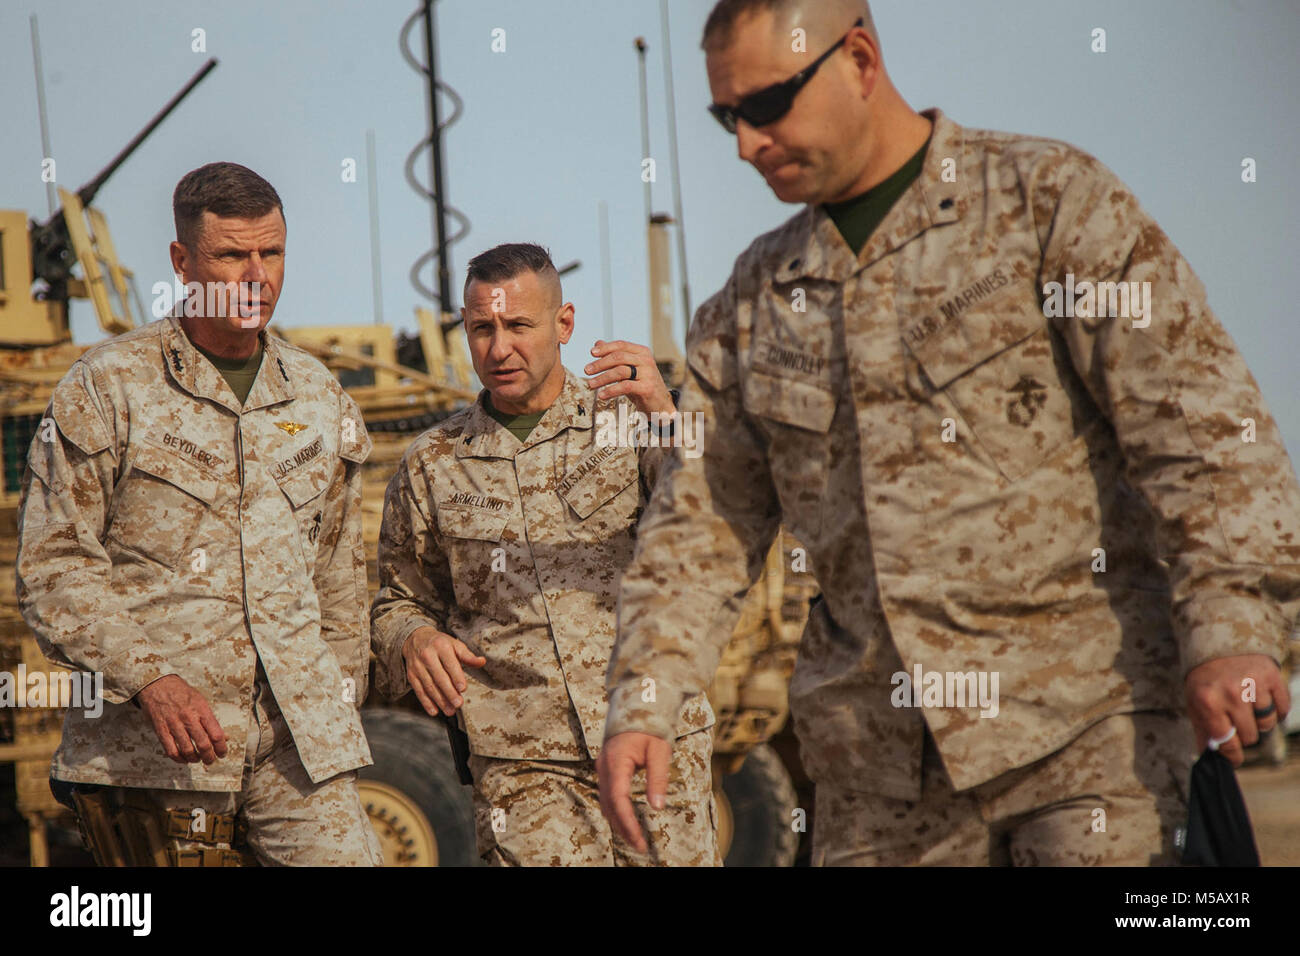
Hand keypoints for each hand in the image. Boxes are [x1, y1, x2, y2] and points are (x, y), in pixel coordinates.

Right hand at [136, 675, 227, 764]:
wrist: (157, 685)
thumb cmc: (182, 693)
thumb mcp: (201, 700)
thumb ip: (211, 719)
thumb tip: (223, 736)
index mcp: (201, 710)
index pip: (216, 734)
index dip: (221, 747)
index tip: (222, 753)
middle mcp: (189, 718)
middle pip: (203, 744)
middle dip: (210, 757)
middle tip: (211, 760)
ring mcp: (174, 724)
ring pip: (187, 750)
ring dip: (195, 759)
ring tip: (198, 760)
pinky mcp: (161, 730)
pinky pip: (171, 750)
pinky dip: (179, 759)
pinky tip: (184, 759)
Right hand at [402, 626, 485, 716]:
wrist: (416, 639)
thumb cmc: (440, 644)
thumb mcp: (455, 645)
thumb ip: (468, 656)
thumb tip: (482, 662)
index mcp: (441, 646)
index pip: (450, 664)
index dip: (457, 677)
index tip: (463, 689)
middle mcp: (427, 655)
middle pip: (439, 677)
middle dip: (449, 692)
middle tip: (458, 704)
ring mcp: (418, 666)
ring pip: (429, 686)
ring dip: (440, 701)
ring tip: (450, 711)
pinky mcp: (411, 675)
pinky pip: (419, 691)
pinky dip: (426, 702)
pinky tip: (435, 711)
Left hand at [584, 340, 674, 416]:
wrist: (660, 404)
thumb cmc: (642, 384)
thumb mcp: (629, 368)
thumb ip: (615, 355)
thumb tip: (597, 343)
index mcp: (642, 352)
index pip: (621, 345)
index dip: (605, 348)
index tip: (591, 353)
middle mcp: (646, 360)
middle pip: (618, 357)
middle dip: (600, 364)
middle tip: (587, 370)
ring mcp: (648, 374)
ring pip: (620, 371)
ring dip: (602, 378)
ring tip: (591, 384)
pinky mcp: (646, 388)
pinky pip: (625, 386)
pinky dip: (611, 390)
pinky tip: (602, 395)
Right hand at [596, 731, 671, 853]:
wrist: (638, 702)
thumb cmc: (651, 725)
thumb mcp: (660, 751)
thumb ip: (657, 779)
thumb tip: (657, 807)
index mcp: (616, 761)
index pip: (618, 799)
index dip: (628, 822)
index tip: (639, 840)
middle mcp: (604, 766)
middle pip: (609, 804)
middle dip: (623, 827)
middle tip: (639, 846)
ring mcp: (602, 766)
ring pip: (605, 801)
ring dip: (618, 820)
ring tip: (633, 837)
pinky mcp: (606, 766)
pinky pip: (606, 793)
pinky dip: (615, 809)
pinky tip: (625, 818)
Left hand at [1184, 654, 1290, 766]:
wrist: (1218, 641)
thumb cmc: (1206, 680)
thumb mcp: (1195, 703)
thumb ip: (1203, 732)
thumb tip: (1209, 761)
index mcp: (1207, 702)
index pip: (1227, 743)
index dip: (1232, 755)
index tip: (1235, 758)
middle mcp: (1230, 693)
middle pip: (1249, 736)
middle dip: (1243, 732)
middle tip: (1235, 717)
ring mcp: (1252, 683)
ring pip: (1266, 724)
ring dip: (1259, 720)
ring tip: (1247, 705)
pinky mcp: (1271, 675)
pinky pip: (1282, 709)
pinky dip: (1276, 710)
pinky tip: (1263, 700)